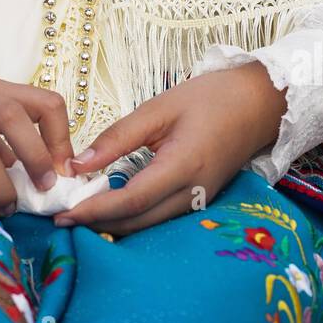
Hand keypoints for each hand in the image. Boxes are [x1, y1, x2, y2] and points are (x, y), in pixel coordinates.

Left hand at [53, 63, 286, 235]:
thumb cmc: (210, 97)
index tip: (63, 213)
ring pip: (150, 225)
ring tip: (80, 216)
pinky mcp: (202, 199)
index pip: (131, 200)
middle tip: (62, 220)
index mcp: (183, 166)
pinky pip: (163, 218)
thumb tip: (80, 163)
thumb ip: (118, 137)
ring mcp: (201, 200)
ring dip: (115, 225)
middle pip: (138, 222)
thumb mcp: (159, 109)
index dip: (95, 210)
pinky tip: (113, 209)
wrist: (260, 102)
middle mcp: (194, 193)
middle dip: (98, 224)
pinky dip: (134, 218)